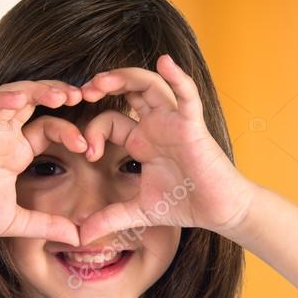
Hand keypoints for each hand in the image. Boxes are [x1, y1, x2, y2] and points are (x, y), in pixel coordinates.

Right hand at [0, 80, 88, 245]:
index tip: (87, 146)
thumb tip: (78, 237)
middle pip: (33, 100)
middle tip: (83, 94)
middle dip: (57, 93)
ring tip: (60, 94)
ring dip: (36, 90)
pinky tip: (19, 99)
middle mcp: (3, 134)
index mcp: (16, 150)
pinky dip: (1, 100)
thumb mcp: (19, 221)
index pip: (49, 126)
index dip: (69, 129)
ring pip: (12, 95)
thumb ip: (48, 225)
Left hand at [76, 54, 254, 244]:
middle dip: (104, 85)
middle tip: (82, 91)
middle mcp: (156, 125)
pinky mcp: (193, 126)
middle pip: (128, 91)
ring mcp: (174, 122)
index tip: (88, 153)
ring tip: (103, 79)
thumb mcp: (138, 212)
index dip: (94, 131)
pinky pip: (187, 96)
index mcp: (142, 141)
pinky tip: (165, 62)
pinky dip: (178, 77)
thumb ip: (109, 218)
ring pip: (150, 85)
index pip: (110, 121)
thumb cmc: (184, 205)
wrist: (218, 212)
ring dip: (126, 77)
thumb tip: (80, 236)